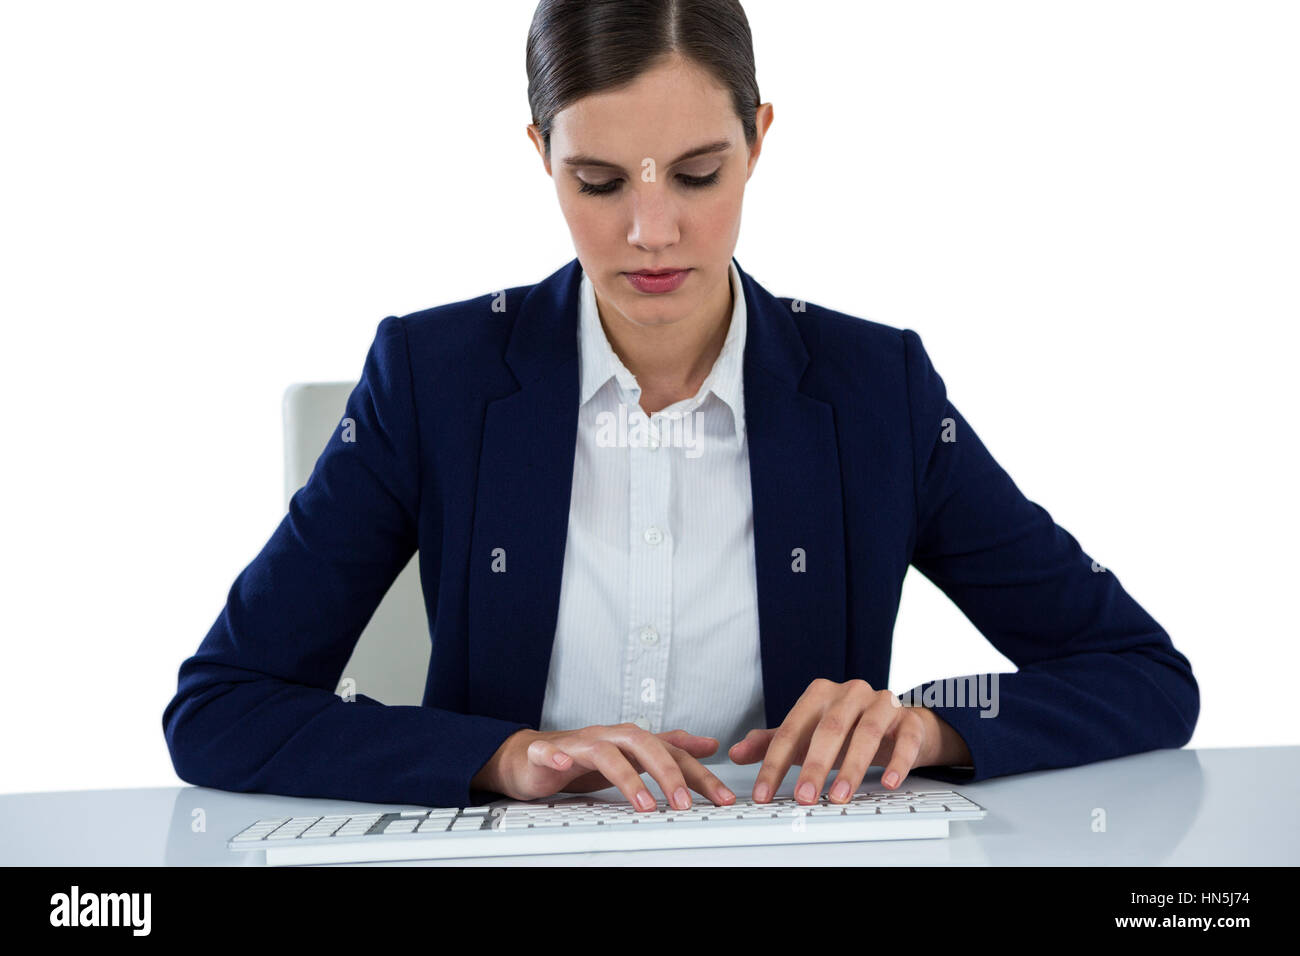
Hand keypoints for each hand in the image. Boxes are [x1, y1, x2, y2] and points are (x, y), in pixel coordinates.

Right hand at [471, 723, 737, 811]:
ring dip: (626, 776)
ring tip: (644, 803)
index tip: (723, 798)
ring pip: (605, 751)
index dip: (700, 775)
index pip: (673, 753)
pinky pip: (549, 751)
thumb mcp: (633, 756)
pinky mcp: (545, 752)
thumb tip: (709, 744)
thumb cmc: (584, 758)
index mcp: (631, 740)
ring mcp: (577, 744)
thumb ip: (670, 749)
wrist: (531, 757)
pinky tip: (565, 765)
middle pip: (644, 744)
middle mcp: (608, 737)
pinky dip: (557, 756)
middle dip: (668, 773)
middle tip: (685, 803)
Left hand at [729, 678, 969, 804]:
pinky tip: (890, 782)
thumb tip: (735, 753)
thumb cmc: (846, 730)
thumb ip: (772, 742)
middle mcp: (850, 692)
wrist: (897, 722)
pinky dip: (898, 761)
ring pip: (866, 732)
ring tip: (839, 797)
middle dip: (814, 767)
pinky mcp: (909, 719)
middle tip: (803, 797)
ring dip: (852, 767)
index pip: (791, 729)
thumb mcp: (807, 735)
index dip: (774, 763)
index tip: (763, 793)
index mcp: (819, 693)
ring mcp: (882, 702)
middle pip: (828, 729)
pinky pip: (905, 738)